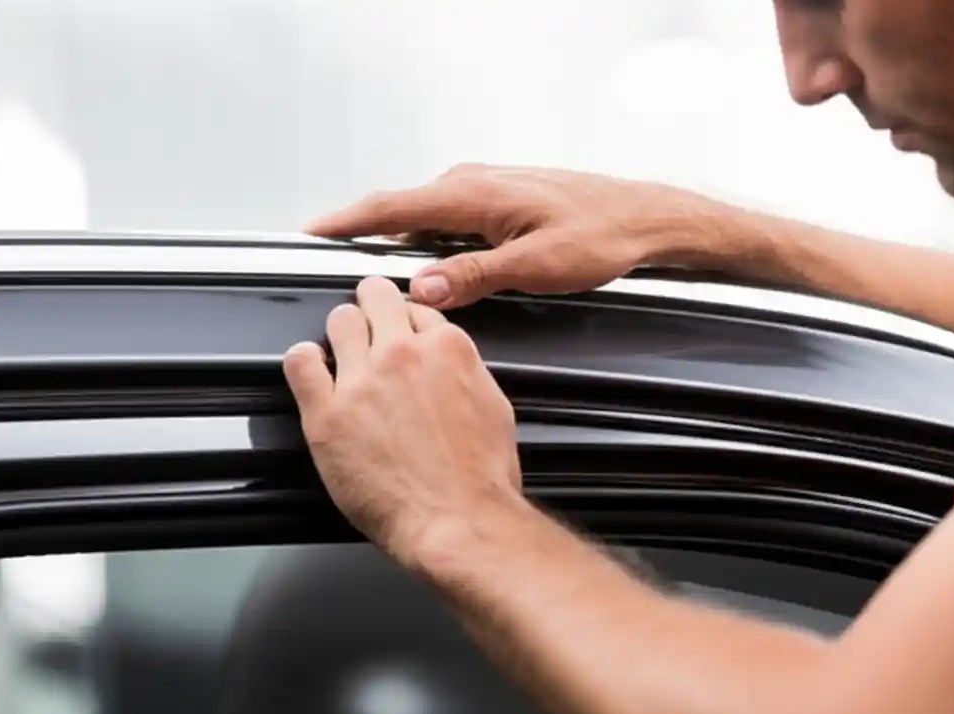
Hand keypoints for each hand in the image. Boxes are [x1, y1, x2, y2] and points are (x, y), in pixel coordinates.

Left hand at [282, 276, 523, 562]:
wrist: (458, 522)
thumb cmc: (479, 479)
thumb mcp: (493, 407)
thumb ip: (464, 372)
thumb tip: (449, 364)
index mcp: (447, 349)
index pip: (417, 309)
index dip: (407, 323)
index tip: (401, 335)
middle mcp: (402, 355)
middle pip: (376, 298)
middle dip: (373, 308)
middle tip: (369, 326)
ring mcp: (362, 381)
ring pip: (339, 320)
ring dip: (341, 333)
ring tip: (342, 354)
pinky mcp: (327, 414)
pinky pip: (300, 361)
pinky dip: (304, 360)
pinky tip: (311, 369)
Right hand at [305, 164, 738, 308]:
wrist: (643, 218)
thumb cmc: (599, 235)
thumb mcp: (535, 265)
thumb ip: (474, 276)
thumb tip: (421, 288)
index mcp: (472, 194)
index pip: (390, 206)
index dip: (345, 222)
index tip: (309, 234)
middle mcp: (471, 184)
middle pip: (399, 212)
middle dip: (363, 238)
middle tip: (333, 269)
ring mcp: (482, 190)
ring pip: (423, 219)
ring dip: (397, 245)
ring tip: (373, 279)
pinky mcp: (495, 203)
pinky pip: (445, 222)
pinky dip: (426, 243)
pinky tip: (428, 270)